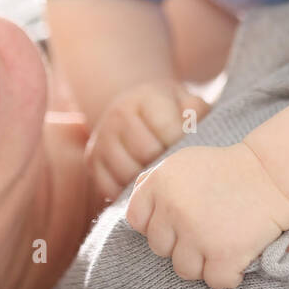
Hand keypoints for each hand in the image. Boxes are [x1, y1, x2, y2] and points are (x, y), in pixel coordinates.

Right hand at [85, 79, 209, 200]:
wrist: (133, 112)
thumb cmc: (169, 113)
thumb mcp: (186, 104)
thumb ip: (197, 112)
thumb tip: (195, 121)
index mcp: (146, 96)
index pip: (167, 129)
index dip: (181, 143)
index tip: (186, 146)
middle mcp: (118, 113)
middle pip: (147, 153)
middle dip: (164, 162)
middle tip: (173, 165)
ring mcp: (101, 138)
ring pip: (127, 173)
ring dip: (146, 180)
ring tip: (159, 175)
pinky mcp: (92, 161)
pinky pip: (110, 189)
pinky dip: (128, 192)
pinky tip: (141, 183)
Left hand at [125, 143, 288, 288]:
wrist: (272, 174)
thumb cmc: (226, 170)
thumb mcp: (183, 163)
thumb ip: (153, 184)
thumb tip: (133, 215)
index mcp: (160, 183)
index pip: (137, 221)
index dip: (157, 224)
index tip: (178, 220)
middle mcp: (174, 208)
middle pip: (160, 248)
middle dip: (182, 242)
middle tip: (207, 225)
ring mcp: (197, 233)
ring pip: (184, 269)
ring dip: (203, 260)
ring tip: (222, 238)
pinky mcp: (223, 255)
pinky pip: (214, 281)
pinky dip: (228, 273)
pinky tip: (237, 253)